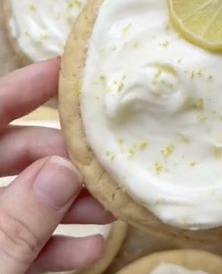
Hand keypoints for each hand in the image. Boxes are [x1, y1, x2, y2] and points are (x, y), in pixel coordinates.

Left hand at [0, 58, 111, 273]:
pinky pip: (19, 240)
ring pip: (22, 198)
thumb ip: (14, 223)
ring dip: (66, 203)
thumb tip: (60, 170)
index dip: (24, 88)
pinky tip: (87, 250)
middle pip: (12, 155)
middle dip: (62, 158)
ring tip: (107, 209)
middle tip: (103, 165)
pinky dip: (52, 244)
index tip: (67, 72)